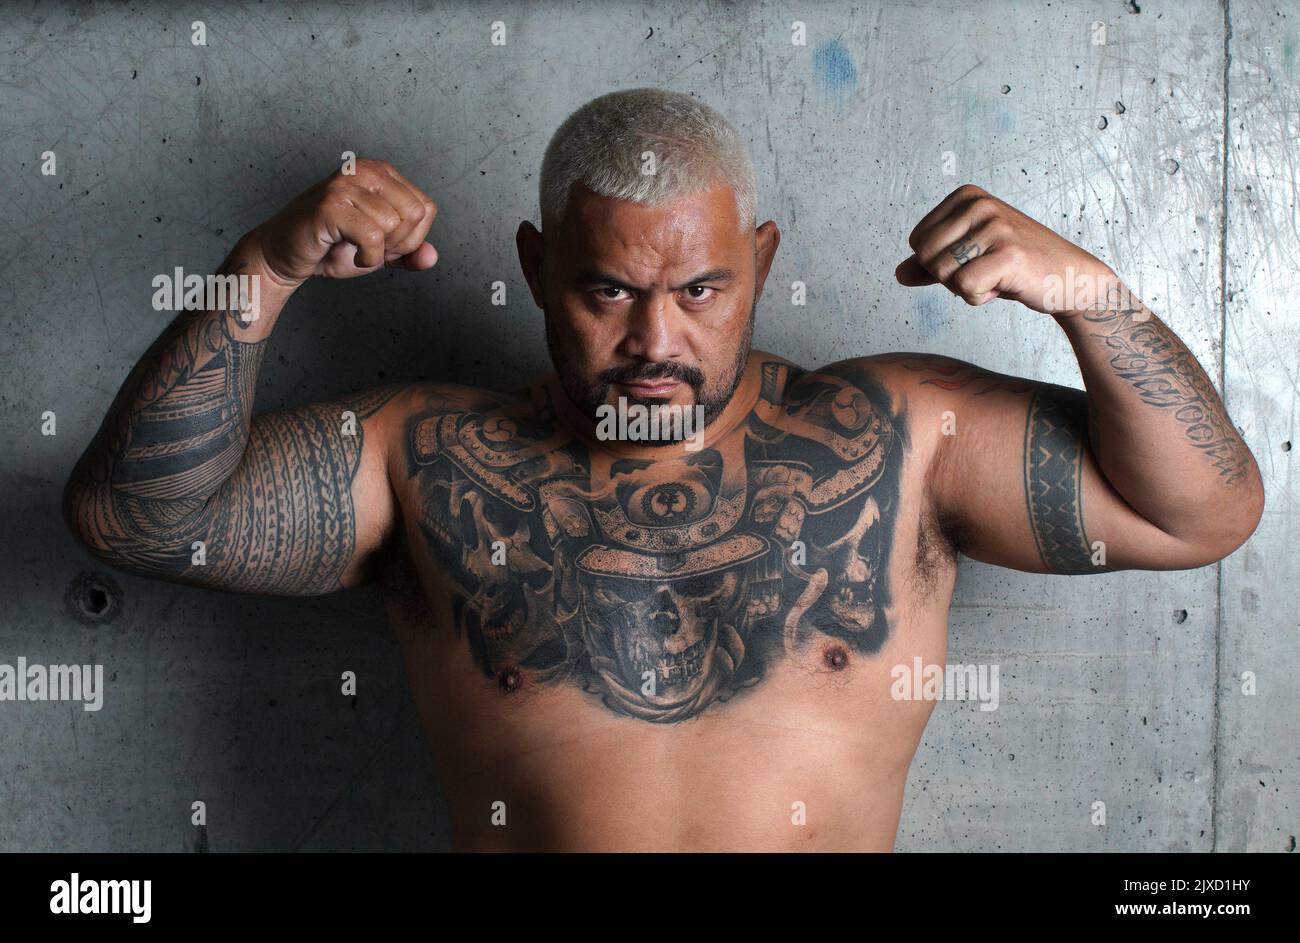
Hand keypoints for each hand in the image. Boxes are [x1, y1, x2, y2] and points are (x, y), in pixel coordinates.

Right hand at [247, 158, 438, 287]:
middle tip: (368, 246)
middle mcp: (365, 170)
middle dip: (398, 243)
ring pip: (394, 225)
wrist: (286, 254)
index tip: (382, 242)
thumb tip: (432, 257)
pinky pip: (373, 236)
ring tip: (354, 247)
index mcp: (381, 173)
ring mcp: (345, 184)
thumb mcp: (381, 250)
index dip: (411, 237)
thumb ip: (409, 253)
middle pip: (415, 214)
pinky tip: (349, 253)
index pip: (426, 208)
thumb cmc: (332, 246)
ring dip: (379, 251)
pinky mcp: (330, 205)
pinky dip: (367, 257)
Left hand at [894, 184, 1113, 314]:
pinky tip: (1005, 285)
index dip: (940, 263)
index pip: (918, 241)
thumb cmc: (1016, 266)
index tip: (974, 259)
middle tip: (984, 271)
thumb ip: (931, 264)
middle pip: (925, 257)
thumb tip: (898, 274)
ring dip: (966, 289)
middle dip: (949, 277)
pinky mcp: (1008, 253)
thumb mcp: (968, 258)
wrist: (1068, 278)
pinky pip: (964, 288)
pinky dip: (979, 298)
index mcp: (966, 197)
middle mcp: (979, 204)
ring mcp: (995, 226)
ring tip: (997, 276)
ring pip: (943, 274)